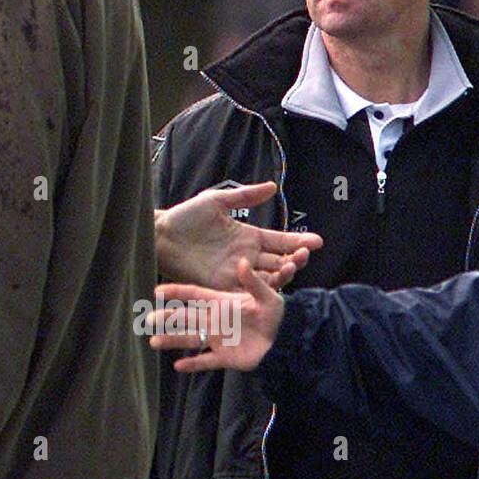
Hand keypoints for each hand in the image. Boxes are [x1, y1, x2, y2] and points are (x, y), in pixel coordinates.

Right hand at [147, 256, 284, 371]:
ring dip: (172, 340)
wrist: (288, 340)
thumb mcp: (268, 296)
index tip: (157, 291)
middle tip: (147, 320)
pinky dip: (192, 364)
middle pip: (185, 318)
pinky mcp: (226, 357)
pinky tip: (177, 366)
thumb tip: (242, 262)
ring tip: (153, 342)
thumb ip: (253, 281)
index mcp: (221, 303)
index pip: (193, 295)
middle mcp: (215, 320)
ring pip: (190, 338)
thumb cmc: (278, 314)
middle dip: (166, 319)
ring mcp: (218, 339)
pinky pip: (205, 361)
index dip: (176, 292)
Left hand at [155, 180, 321, 289]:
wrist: (161, 235)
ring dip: (283, 274)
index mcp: (249, 237)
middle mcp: (247, 256)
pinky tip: (271, 284)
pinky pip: (247, 291)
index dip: (298, 241)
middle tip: (307, 254)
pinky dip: (261, 289)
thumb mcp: (216, 201)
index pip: (281, 241)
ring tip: (293, 266)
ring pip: (268, 278)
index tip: (318, 240)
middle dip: (297, 258)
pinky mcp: (223, 286)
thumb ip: (244, 196)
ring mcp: (237, 273)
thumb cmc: (186, 217)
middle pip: (280, 261)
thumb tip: (273, 186)